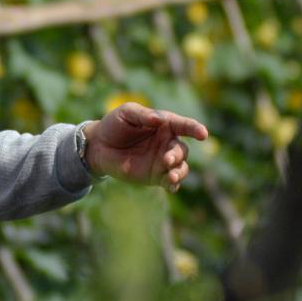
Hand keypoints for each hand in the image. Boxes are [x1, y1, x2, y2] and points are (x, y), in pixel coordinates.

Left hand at [83, 102, 208, 191]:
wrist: (98, 146)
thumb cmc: (114, 125)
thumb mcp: (126, 113)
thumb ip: (143, 115)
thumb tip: (159, 119)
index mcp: (165, 124)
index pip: (184, 125)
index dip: (195, 129)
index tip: (203, 134)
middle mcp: (167, 142)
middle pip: (182, 149)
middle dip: (177, 155)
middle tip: (167, 159)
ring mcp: (163, 160)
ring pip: (181, 167)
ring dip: (179, 172)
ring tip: (171, 176)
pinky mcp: (156, 176)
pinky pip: (170, 182)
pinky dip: (174, 185)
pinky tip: (171, 186)